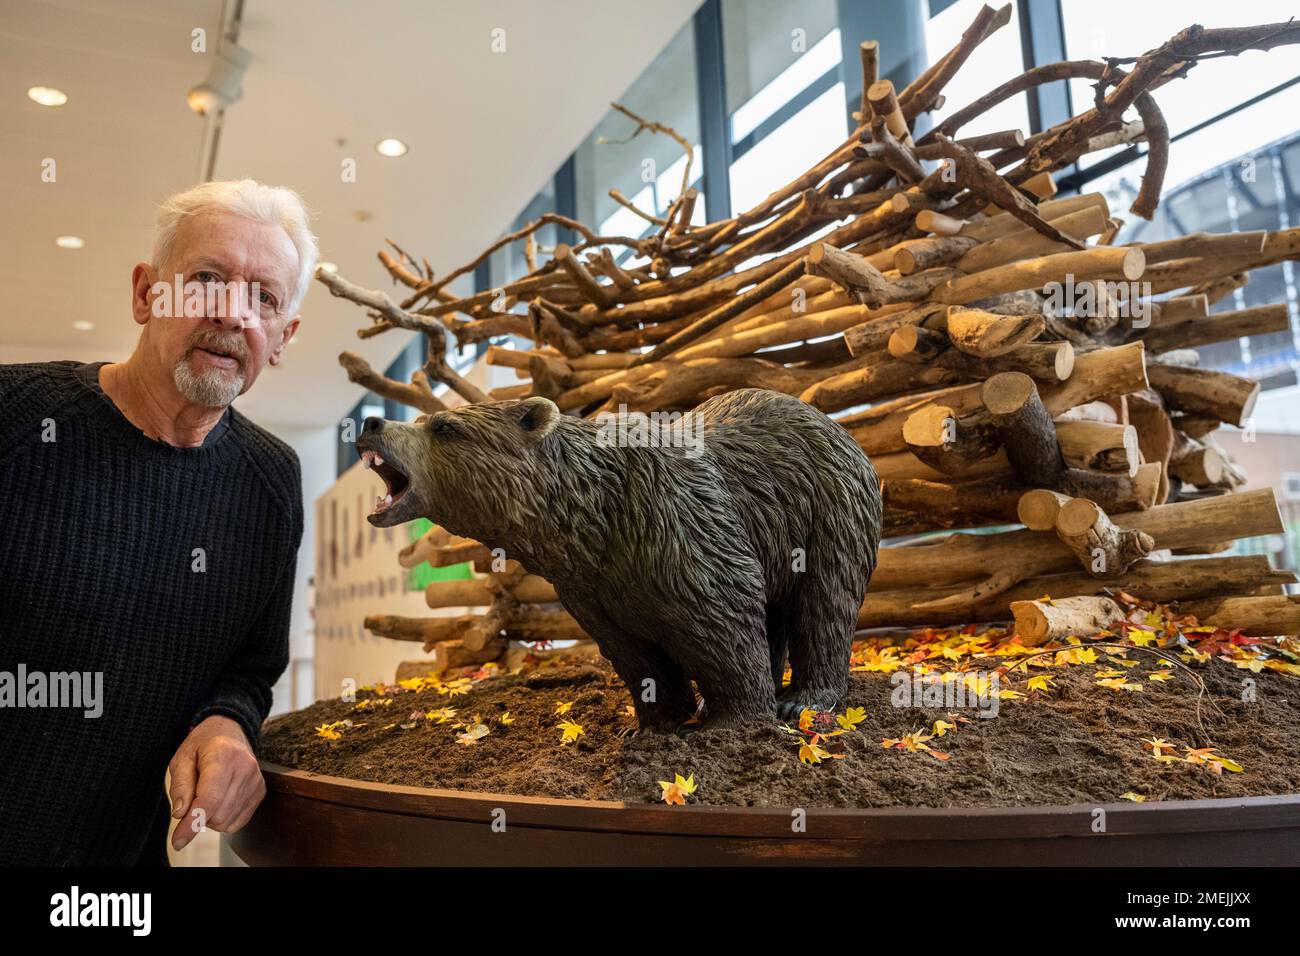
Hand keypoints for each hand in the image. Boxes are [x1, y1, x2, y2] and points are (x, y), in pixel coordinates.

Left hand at [167, 715, 265, 851]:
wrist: (231, 731)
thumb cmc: (203, 744)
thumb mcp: (181, 758)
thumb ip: (180, 785)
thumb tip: (181, 814)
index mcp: (223, 755)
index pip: (209, 799)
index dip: (192, 823)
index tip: (179, 840)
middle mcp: (245, 768)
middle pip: (217, 814)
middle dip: (198, 816)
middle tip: (192, 797)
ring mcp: (256, 780)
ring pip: (226, 821)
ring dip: (210, 818)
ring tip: (206, 795)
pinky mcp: (260, 790)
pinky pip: (237, 822)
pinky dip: (222, 819)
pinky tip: (218, 800)